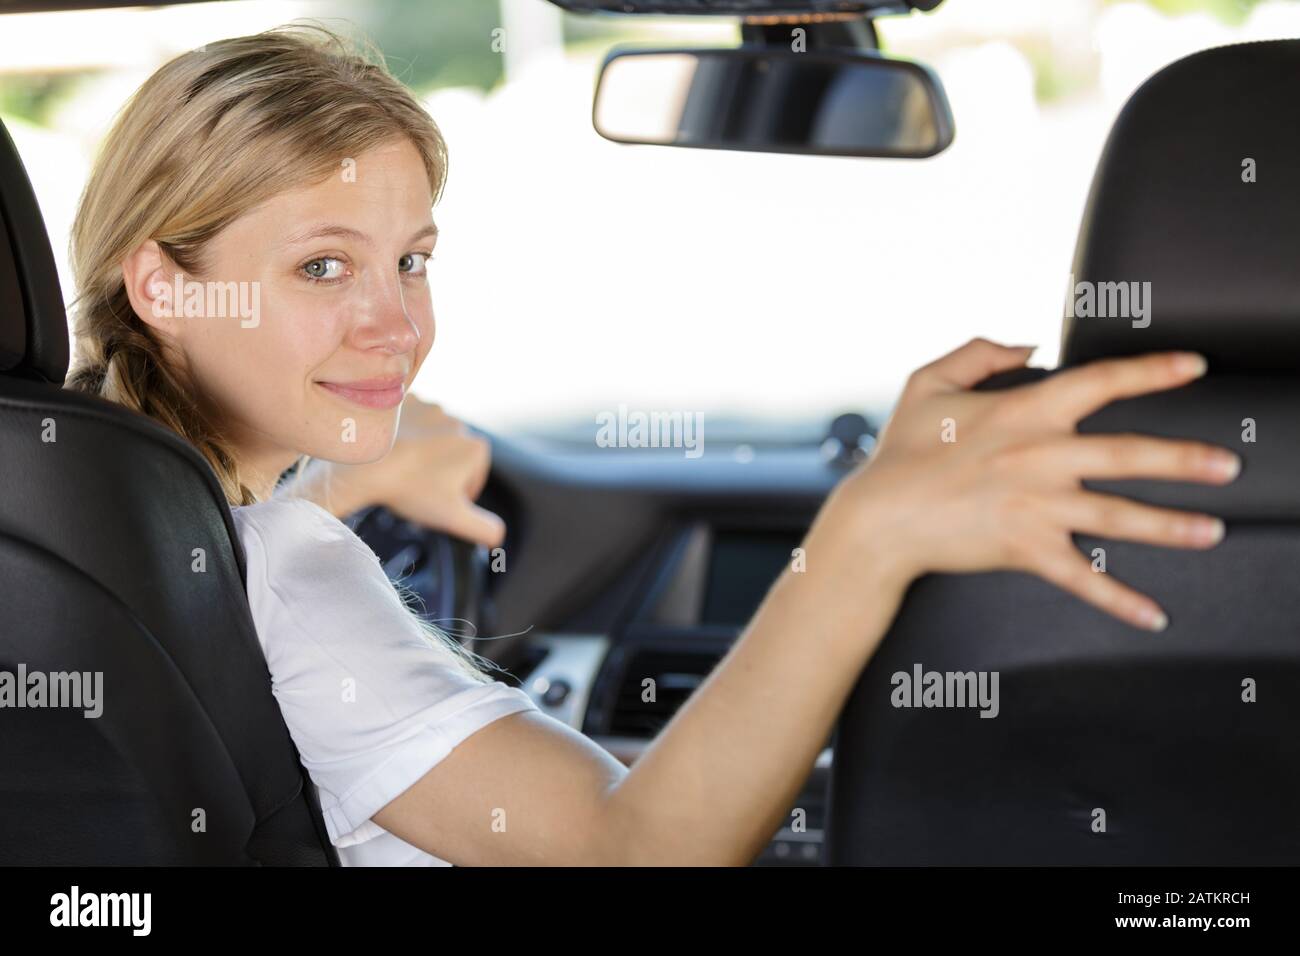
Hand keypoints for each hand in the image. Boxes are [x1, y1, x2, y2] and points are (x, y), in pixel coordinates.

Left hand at [313, 397, 504, 547]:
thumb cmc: (411, 490)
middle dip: (441, 473)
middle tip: (417, 490)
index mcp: (476, 447)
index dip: (457, 497)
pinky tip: (394, 452)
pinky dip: (406, 435)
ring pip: (432, 439)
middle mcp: (458, 422)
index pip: (473, 479)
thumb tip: (498, 534)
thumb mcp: (454, 518)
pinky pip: (411, 422)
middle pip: (453, 456)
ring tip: (403, 472)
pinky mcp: (406, 401)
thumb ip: (485, 529)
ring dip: (424, 453)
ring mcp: (430, 408)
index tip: (436, 503)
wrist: (366, 465)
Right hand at [813, 338, 1240, 630]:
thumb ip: (978, 351)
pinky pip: (1083, 579)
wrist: (877, 518)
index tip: (1194, 365)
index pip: (1100, 382)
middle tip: (1229, 464)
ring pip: (1119, 517)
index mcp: (1024, 411)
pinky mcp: (1025, 549)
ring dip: (1172, 527)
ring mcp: (1036, 506)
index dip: (1152, 370)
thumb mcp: (927, 382)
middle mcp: (1040, 457)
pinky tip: (1154, 615)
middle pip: (1129, 454)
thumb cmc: (899, 451)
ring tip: (1213, 531)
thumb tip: (1025, 344)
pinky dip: (1120, 600)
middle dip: (1186, 460)